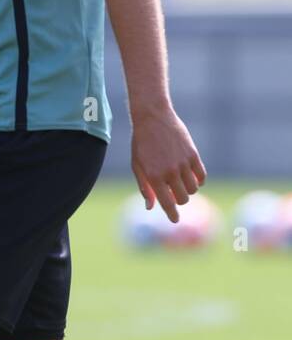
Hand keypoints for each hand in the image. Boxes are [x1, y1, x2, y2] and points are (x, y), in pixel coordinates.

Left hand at [130, 108, 206, 222]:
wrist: (152, 118)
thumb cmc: (141, 143)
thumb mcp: (137, 165)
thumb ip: (145, 187)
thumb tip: (150, 207)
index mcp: (154, 176)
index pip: (167, 203)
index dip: (172, 215)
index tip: (175, 220)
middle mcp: (170, 172)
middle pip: (183, 198)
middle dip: (179, 200)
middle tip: (173, 194)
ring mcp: (183, 164)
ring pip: (194, 189)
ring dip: (188, 190)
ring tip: (180, 182)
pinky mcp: (193, 155)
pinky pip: (202, 176)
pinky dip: (198, 180)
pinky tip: (191, 177)